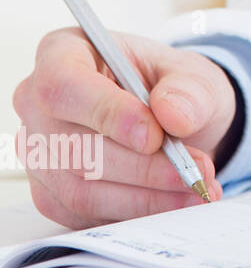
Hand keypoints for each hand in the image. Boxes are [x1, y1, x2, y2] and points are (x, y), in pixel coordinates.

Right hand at [12, 29, 234, 227]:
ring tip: (195, 189)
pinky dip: (136, 212)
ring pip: (80, 188)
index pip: (64, 86)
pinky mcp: (51, 192)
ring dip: (144, 197)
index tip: (154, 135)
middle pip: (73, 146)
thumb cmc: (171, 85)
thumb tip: (174, 114)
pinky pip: (85, 214)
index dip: (106, 114)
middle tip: (195, 172)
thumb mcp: (194, 74)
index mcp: (63, 54)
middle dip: (143, 167)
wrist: (174, 118)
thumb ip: (190, 90)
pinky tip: (176, 202)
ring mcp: (39, 152)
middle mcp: (37, 104)